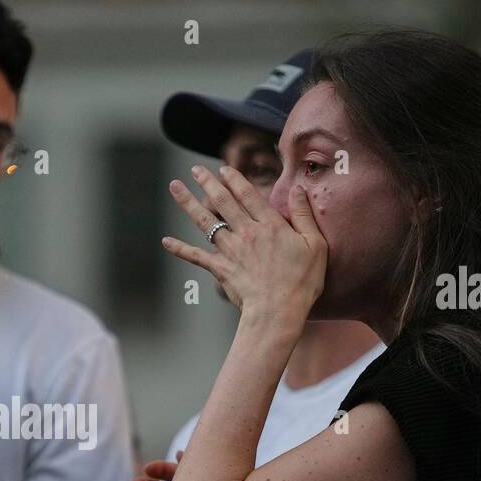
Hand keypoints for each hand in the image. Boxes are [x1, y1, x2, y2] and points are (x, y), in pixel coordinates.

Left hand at [162, 165, 326, 327]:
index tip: (224, 168)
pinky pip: (196, 256)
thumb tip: (299, 189)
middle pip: (223, 201)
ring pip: (205, 221)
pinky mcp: (220, 268)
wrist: (278, 312)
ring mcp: (231, 250)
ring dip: (188, 203)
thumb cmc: (301, 282)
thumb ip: (304, 215)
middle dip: (207, 182)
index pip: (248, 195)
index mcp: (271, 225)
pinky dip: (180, 249)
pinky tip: (165, 241)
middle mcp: (247, 233)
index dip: (234, 179)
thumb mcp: (315, 245)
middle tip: (195, 169)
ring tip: (175, 187)